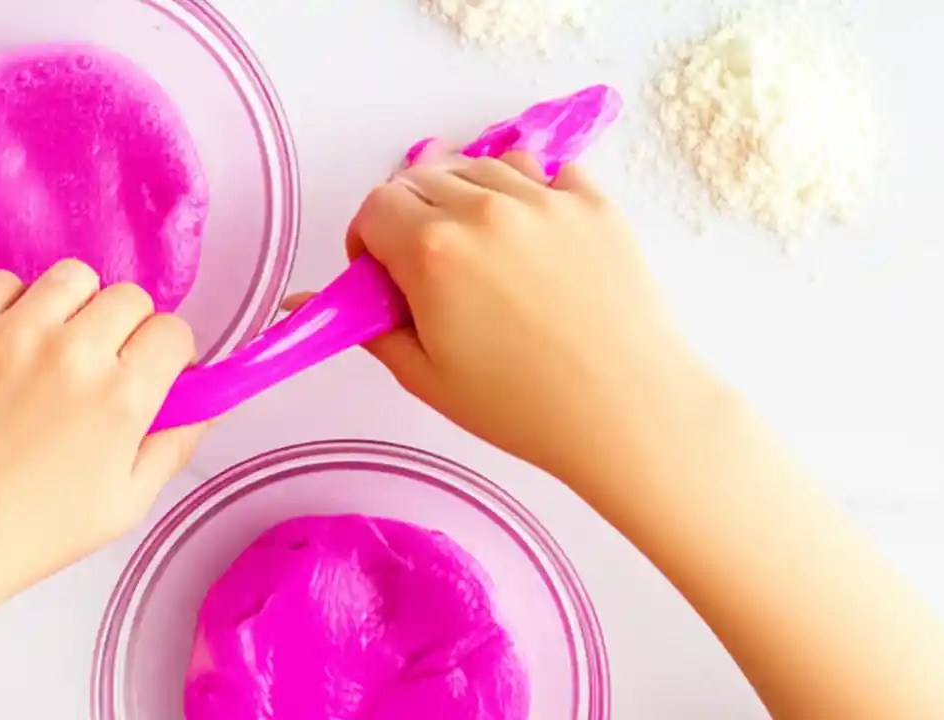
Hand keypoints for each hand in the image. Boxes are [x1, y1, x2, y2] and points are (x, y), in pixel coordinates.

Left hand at [0, 259, 205, 608]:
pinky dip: (11, 307)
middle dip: (126, 328)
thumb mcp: (122, 508)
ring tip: (50, 348)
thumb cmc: (23, 537)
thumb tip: (204, 404)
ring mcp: (8, 333)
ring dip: (74, 307)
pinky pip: (2, 283)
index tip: (151, 372)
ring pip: (71, 279)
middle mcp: (71, 353)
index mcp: (121, 399)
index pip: (173, 332)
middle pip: (128, 298)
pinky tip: (1, 348)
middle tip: (99, 366)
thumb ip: (173, 447)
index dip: (168, 354)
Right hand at [293, 153, 711, 492]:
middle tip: (429, 268)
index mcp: (431, 251)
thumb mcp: (426, 377)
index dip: (367, 240)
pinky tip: (532, 237)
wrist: (628, 409)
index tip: (381, 273)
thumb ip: (370, 327)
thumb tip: (315, 305)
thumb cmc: (522, 406)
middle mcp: (483, 209)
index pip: (373, 207)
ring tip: (483, 251)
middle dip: (410, 215)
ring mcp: (544, 199)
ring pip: (480, 167)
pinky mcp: (593, 202)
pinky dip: (528, 190)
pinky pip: (545, 170)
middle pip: (420, 177)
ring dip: (466, 197)